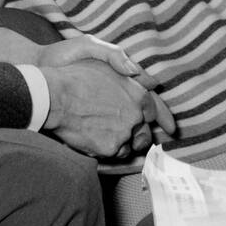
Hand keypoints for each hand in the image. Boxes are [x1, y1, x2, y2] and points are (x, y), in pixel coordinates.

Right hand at [40, 58, 176, 159]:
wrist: (57, 97)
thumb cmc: (79, 78)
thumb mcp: (110, 69)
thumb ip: (133, 78)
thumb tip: (153, 84)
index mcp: (138, 94)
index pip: (156, 110)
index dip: (161, 119)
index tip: (169, 128)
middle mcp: (136, 114)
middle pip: (145, 132)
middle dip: (140, 134)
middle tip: (131, 137)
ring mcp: (124, 133)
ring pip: (131, 145)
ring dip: (125, 144)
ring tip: (110, 137)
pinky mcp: (111, 148)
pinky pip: (117, 155)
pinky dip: (111, 151)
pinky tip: (99, 142)